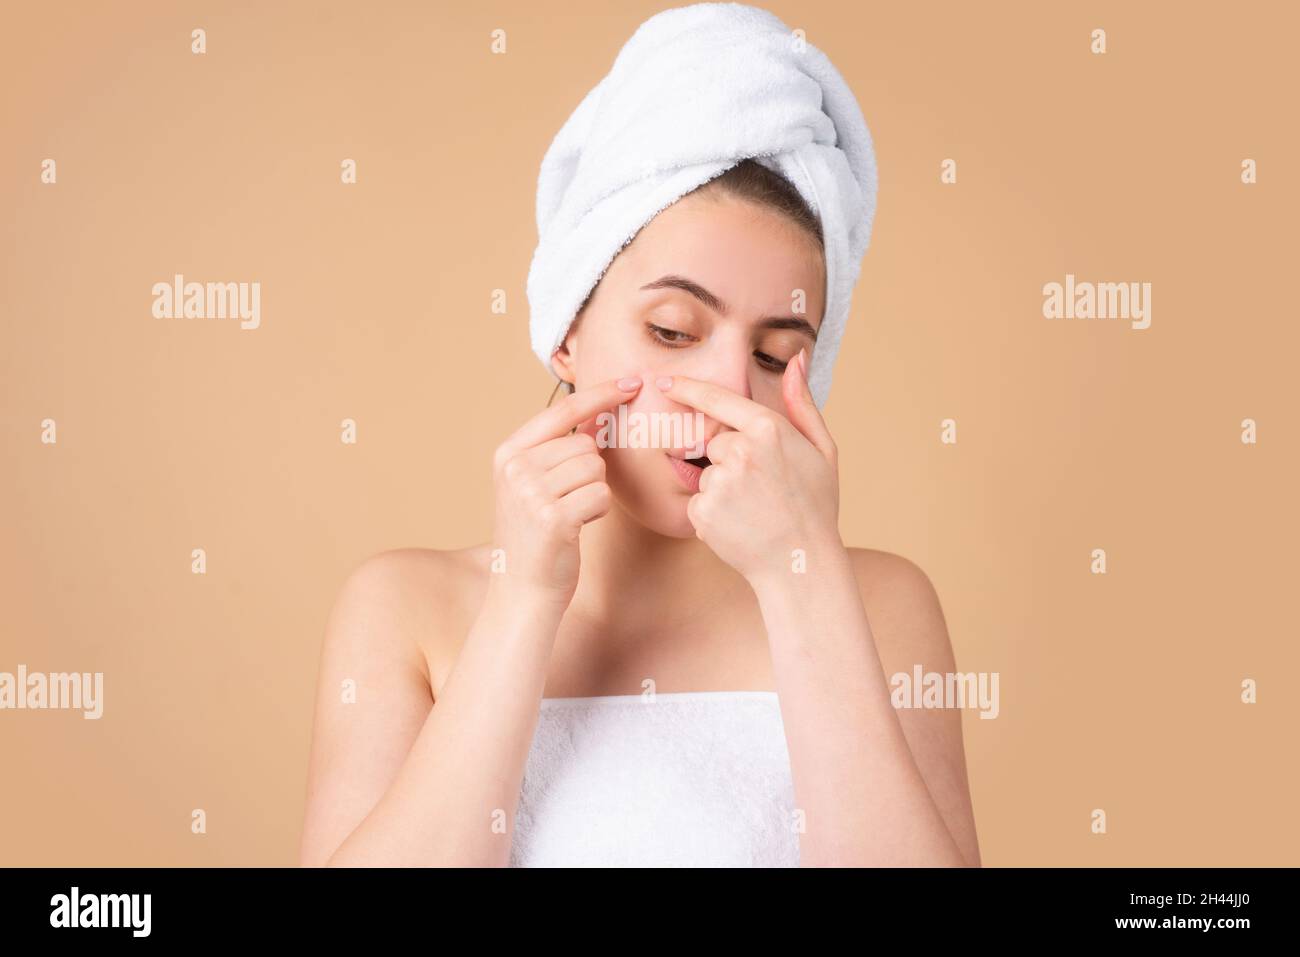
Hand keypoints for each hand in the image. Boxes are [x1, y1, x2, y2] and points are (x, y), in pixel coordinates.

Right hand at [489, 376, 641, 607]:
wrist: (521, 592)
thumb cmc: (535, 538)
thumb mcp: (530, 486)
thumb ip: (554, 451)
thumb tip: (598, 414)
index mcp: (508, 453)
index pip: (562, 411)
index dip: (599, 395)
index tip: (631, 383)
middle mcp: (516, 468)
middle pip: (586, 445)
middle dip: (591, 471)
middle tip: (569, 501)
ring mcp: (531, 492)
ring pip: (596, 469)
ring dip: (594, 493)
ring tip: (570, 515)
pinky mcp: (553, 517)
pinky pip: (600, 495)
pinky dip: (597, 511)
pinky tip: (576, 528)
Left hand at [659, 350, 842, 581]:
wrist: (802, 562)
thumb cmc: (816, 505)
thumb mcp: (822, 449)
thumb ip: (801, 403)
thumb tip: (795, 361)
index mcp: (769, 429)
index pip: (717, 399)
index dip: (688, 388)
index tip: (665, 382)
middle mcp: (741, 451)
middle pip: (713, 441)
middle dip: (729, 458)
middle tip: (760, 487)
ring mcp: (720, 482)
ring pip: (706, 472)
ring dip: (722, 487)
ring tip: (753, 509)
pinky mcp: (703, 511)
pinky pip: (698, 501)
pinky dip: (713, 512)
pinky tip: (739, 524)